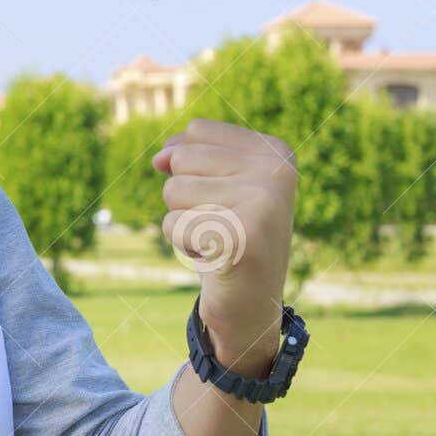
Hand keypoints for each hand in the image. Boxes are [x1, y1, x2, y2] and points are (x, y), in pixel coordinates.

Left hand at [153, 118, 296, 364]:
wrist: (250, 303)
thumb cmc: (228, 236)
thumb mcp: (214, 184)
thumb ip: (186, 155)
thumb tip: (158, 158)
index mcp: (275, 152)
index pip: (197, 131)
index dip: (192, 167)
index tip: (225, 197)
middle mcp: (276, 172)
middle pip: (181, 158)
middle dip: (185, 196)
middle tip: (220, 223)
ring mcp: (262, 204)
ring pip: (173, 191)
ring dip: (184, 221)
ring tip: (216, 239)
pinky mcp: (239, 238)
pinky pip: (172, 225)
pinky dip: (183, 245)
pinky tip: (214, 258)